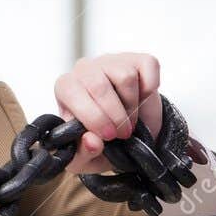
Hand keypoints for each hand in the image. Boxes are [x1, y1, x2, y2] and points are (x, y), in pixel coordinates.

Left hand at [53, 52, 163, 175]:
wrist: (129, 133)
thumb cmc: (100, 138)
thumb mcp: (86, 156)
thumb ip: (83, 153)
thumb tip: (92, 142)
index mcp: (65, 88)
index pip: (73, 94)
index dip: (94, 118)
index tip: (110, 136)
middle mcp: (85, 69)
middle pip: (99, 86)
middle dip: (116, 116)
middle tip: (124, 133)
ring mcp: (112, 61)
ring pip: (125, 77)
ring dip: (132, 105)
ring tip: (130, 118)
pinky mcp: (138, 59)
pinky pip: (148, 68)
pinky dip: (150, 88)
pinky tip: (142, 99)